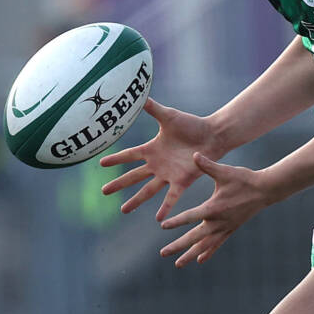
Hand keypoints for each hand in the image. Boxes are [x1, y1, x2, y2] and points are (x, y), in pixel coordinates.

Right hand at [99, 99, 222, 221]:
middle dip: (119, 184)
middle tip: (104, 192)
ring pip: (148, 190)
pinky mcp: (182, 181)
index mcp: (152, 149)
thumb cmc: (192, 125)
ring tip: (124, 210)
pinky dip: (166, 207)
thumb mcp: (168, 116)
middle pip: (133, 176)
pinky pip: (172, 196)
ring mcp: (168, 174)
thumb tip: (138, 94)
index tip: (100, 164)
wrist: (213, 135)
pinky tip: (159, 219)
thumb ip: (152, 108)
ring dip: (136, 200)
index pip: (129, 155)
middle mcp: (157, 164)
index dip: (115, 159)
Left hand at [157, 154, 279, 266]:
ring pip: (205, 245)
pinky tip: (199, 260)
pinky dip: (208, 252)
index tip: (162, 226)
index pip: (191, 216)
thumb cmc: (244, 179)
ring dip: (190, 254)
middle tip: (162, 253)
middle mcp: (218, 221)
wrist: (265, 190)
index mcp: (214, 208)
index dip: (176, 221)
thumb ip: (207, 165)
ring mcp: (225, 228)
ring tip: (178, 264)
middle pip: (194, 237)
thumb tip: (194, 154)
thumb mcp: (225, 171)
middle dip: (178, 246)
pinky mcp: (231, 229)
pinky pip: (217, 244)